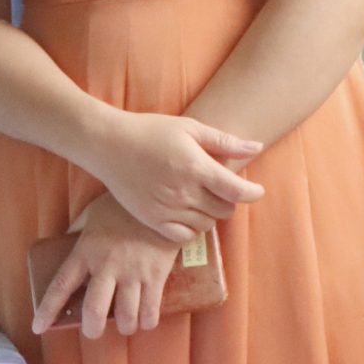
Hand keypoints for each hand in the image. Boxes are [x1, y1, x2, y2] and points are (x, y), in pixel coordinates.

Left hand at [31, 199, 183, 337]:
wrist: (159, 200)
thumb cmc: (121, 207)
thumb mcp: (90, 215)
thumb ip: (76, 232)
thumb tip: (63, 243)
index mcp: (84, 252)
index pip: (60, 286)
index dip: (48, 310)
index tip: (38, 328)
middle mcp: (106, 266)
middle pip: (94, 310)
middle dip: (92, 329)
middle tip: (92, 332)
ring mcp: (132, 273)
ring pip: (125, 315)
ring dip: (124, 327)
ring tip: (124, 326)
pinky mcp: (156, 276)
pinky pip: (150, 310)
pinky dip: (146, 322)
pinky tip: (144, 321)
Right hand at [91, 112, 264, 242]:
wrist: (106, 144)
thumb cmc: (149, 131)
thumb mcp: (189, 128)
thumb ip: (224, 141)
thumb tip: (257, 148)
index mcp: (195, 167)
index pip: (237, 191)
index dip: (253, 192)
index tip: (255, 190)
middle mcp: (182, 192)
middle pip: (224, 210)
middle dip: (228, 200)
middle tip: (218, 187)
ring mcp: (166, 209)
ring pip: (206, 224)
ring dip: (210, 213)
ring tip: (200, 197)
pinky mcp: (152, 220)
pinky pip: (184, 236)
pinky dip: (192, 228)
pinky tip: (186, 212)